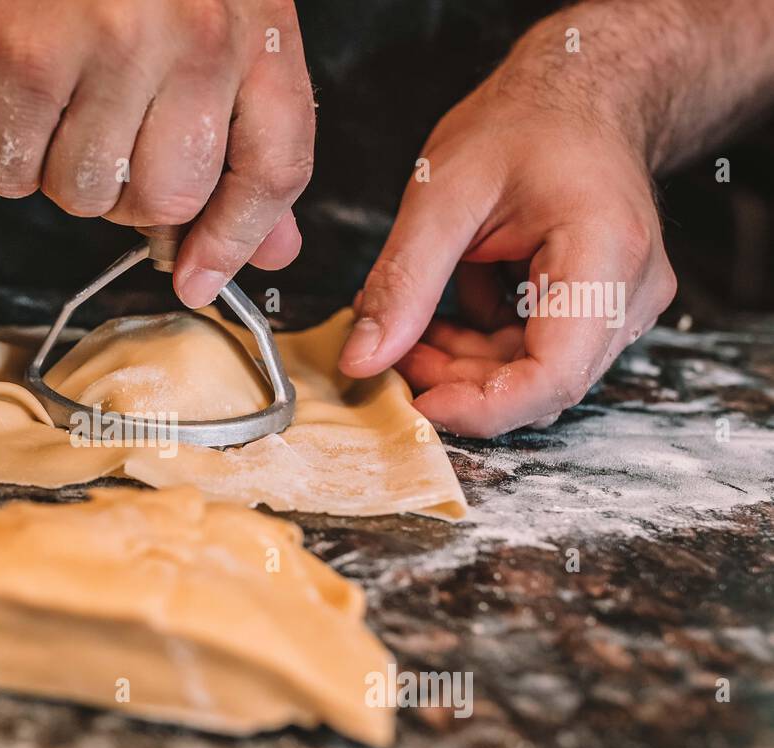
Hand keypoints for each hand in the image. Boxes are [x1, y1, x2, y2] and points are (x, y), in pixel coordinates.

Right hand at [0, 0, 315, 306]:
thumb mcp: (216, 18)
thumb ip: (248, 138)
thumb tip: (271, 247)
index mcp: (252, 25)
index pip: (274, 168)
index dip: (238, 239)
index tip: (201, 277)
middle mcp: (192, 35)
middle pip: (171, 198)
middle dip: (131, 200)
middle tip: (105, 146)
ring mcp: (106, 47)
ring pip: (88, 195)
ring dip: (62, 171)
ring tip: (56, 102)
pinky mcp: (21, 61)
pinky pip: (13, 173)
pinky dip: (4, 155)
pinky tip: (10, 97)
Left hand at [338, 36, 677, 437]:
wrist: (577, 94)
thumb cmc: (523, 124)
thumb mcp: (441, 192)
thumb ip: (403, 281)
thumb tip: (362, 360)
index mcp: (605, 253)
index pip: (553, 375)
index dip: (480, 407)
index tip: (417, 403)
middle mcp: (631, 291)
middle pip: (540, 383)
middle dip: (459, 382)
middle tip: (394, 351)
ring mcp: (622, 304)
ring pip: (533, 377)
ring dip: (464, 367)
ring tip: (411, 328)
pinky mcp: (600, 310)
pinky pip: (535, 355)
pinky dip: (481, 347)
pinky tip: (445, 313)